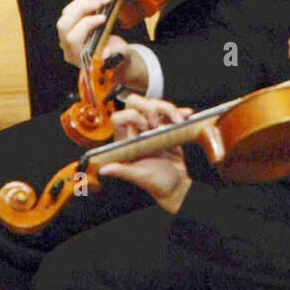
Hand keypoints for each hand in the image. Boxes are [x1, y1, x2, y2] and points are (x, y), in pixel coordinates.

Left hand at [56, 0, 148, 90]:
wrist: (114, 55)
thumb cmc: (116, 57)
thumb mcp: (120, 57)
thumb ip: (114, 55)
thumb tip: (106, 53)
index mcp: (76, 56)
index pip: (73, 38)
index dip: (86, 25)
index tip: (104, 17)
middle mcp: (67, 45)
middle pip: (64, 23)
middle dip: (83, 8)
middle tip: (102, 1)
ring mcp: (68, 32)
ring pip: (68, 11)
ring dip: (87, 0)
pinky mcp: (73, 22)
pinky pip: (75, 6)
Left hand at [101, 93, 193, 212]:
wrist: (177, 185)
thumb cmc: (157, 184)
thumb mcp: (140, 176)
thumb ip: (122, 171)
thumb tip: (103, 169)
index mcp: (126, 142)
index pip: (119, 118)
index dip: (130, 116)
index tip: (144, 124)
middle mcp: (137, 132)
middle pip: (135, 104)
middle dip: (149, 107)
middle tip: (158, 122)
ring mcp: (152, 128)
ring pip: (154, 104)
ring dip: (168, 109)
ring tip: (177, 122)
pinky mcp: (166, 127)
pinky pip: (170, 112)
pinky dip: (179, 111)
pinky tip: (185, 115)